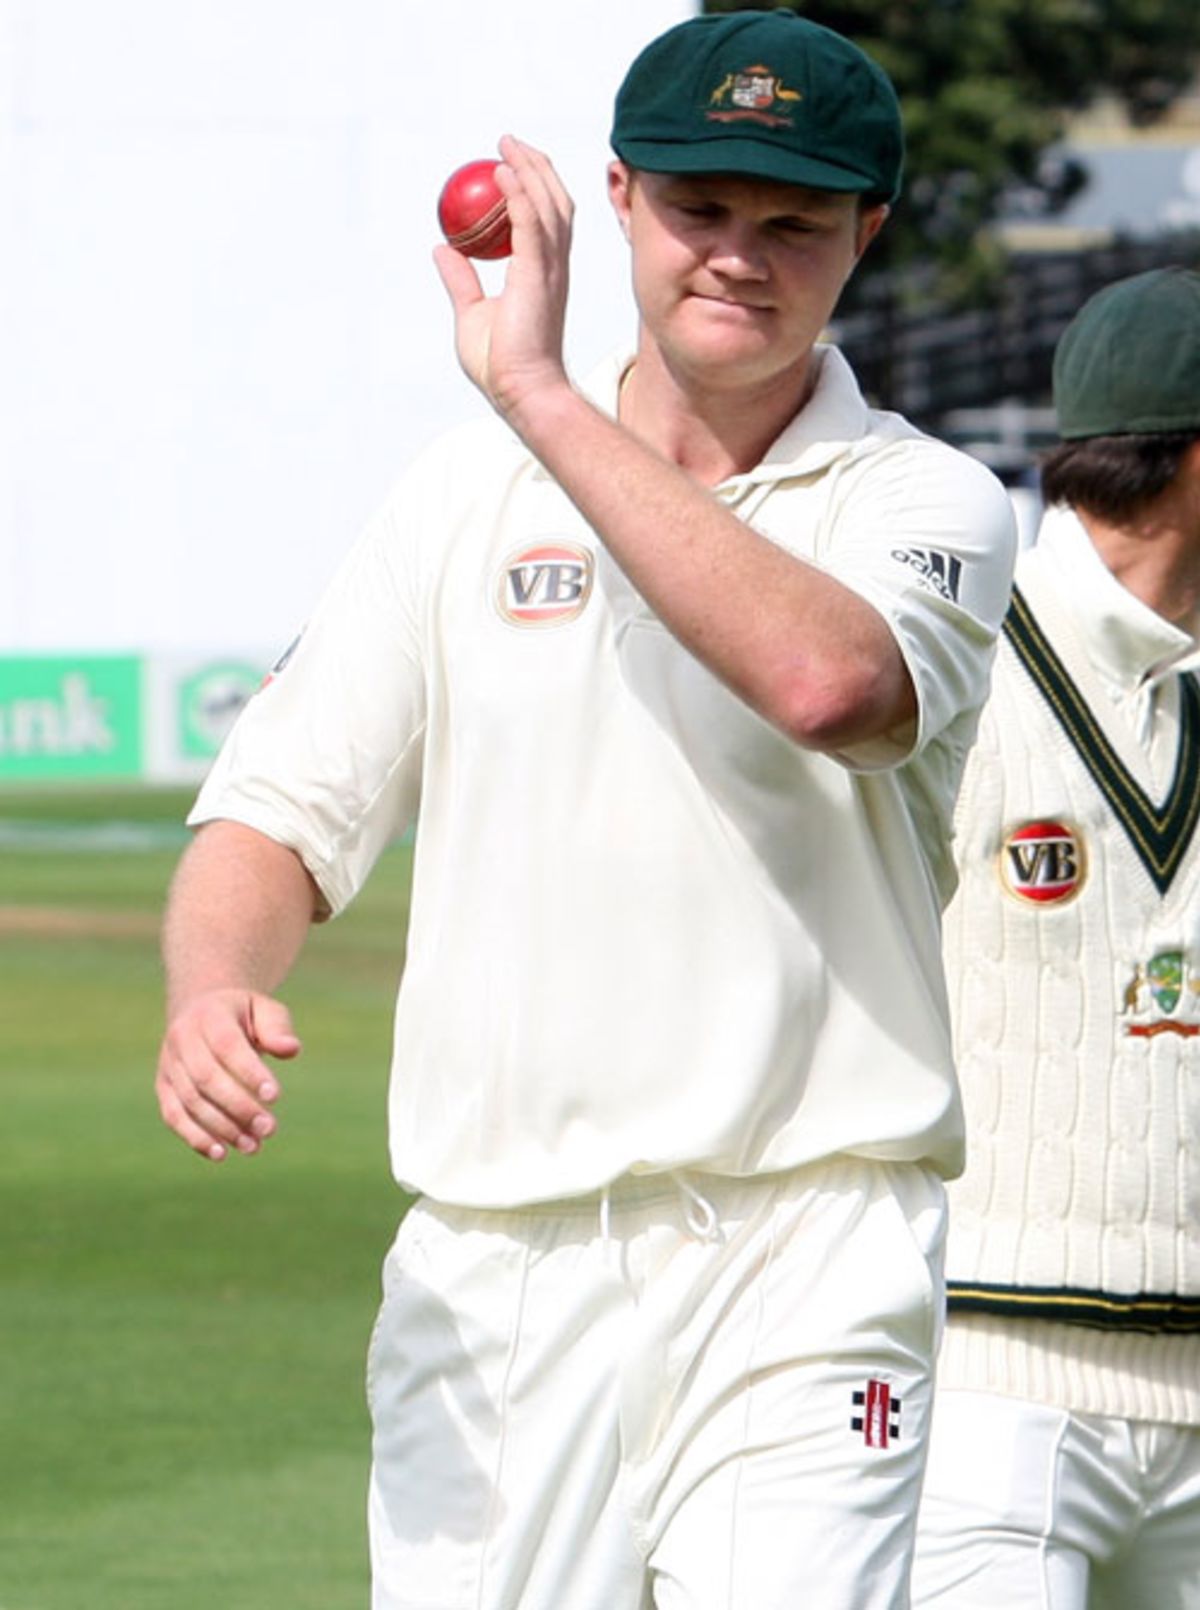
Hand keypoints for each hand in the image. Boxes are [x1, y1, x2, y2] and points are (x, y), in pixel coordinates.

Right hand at [155, 988, 300, 1161]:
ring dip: (222, 1128)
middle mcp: (182, 1039)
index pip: (228, 1046)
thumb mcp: (263, 1009)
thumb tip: (291, 1049)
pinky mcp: (164, 1087)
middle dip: (239, 1107)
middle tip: (269, 1129)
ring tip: (253, 1146)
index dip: (250, 1073)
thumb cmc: (242, 1014)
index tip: (275, 1097)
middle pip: (207, 1079)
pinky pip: (174, 1116)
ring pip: (191, 1102)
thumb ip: (277, 1028)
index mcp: (209, 1016)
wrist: (201, 1009)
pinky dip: (195, 1137)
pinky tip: (221, 1154)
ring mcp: (169, 1064)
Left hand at [434, 134, 574, 422]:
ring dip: (528, 170)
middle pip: (553, 201)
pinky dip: (519, 195)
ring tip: (506, 146)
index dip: (530, 186)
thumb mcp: (471, 314)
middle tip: (508, 143)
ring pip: (547, 205)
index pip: (545, 219)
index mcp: (542, 274)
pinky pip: (531, 225)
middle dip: (535, 166)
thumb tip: (442, 250)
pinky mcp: (538, 276)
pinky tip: (502, 174)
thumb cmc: (500, 364)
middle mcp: (553, 266)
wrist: (521, 391)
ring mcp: (550, 270)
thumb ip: (460, 280)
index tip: (506, 164)